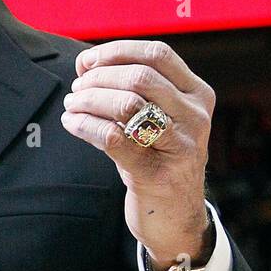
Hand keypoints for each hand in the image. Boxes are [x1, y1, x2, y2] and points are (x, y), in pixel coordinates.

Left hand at [60, 39, 215, 270]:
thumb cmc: (159, 163)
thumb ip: (132, 91)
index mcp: (198, 95)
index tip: (87, 61)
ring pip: (128, 104)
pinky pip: (114, 138)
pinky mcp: (157, 174)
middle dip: (99, 78)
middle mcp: (195, 116)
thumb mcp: (158, 121)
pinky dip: (86, 125)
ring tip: (73, 106)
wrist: (176, 220)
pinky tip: (72, 124)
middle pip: (140, 77)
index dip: (117, 51)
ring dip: (90, 100)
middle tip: (77, 89)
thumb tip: (86, 63)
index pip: (158, 54)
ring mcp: (181, 146)